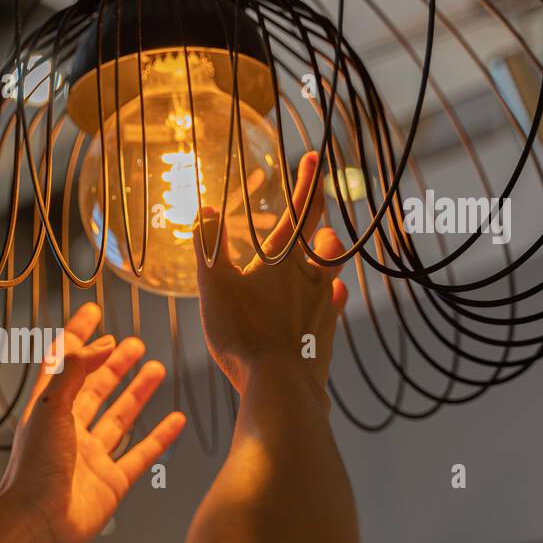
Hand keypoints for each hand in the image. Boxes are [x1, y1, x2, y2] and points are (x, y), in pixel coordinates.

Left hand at [0, 304, 185, 542]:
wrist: (38, 524)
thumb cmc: (35, 468)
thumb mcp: (50, 407)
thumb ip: (74, 370)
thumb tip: (101, 344)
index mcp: (49, 409)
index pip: (63, 363)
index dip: (77, 336)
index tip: (93, 312)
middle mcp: (71, 430)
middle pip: (95, 388)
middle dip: (113, 364)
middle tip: (134, 342)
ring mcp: (93, 456)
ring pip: (120, 416)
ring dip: (137, 392)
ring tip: (156, 368)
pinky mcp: (113, 482)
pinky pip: (141, 453)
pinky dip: (159, 437)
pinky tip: (175, 419)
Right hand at [195, 151, 347, 395]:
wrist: (280, 385)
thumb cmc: (244, 333)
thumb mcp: (214, 286)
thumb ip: (209, 244)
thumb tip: (207, 207)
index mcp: (282, 261)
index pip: (301, 210)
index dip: (307, 181)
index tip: (313, 156)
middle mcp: (310, 279)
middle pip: (326, 242)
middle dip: (322, 226)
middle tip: (316, 221)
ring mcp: (323, 308)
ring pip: (334, 273)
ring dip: (328, 261)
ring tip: (322, 257)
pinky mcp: (325, 336)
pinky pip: (335, 307)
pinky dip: (332, 298)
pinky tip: (331, 300)